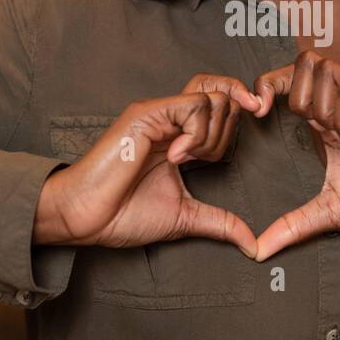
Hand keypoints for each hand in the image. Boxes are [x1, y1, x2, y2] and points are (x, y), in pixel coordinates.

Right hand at [32, 73, 263, 256]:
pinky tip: (175, 157)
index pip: (221, 103)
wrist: (87, 218)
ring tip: (185, 160)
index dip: (242, 112)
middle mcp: (170, 119)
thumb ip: (220, 223)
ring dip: (211, 135)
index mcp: (180, 136)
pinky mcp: (146, 114)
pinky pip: (192, 105)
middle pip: (224, 95)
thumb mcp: (185, 218)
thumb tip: (253, 244)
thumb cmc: (123, 215)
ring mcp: (159, 114)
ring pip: (213, 98)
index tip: (253, 128)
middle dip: (230, 130)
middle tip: (204, 159)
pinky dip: (196, 134)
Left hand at [251, 51, 339, 260]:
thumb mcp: (333, 213)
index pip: (291, 82)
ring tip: (337, 141)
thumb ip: (295, 225)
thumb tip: (258, 251)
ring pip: (326, 71)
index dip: (267, 86)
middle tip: (306, 130)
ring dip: (321, 106)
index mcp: (327, 124)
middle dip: (291, 92)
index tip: (255, 112)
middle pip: (304, 64)